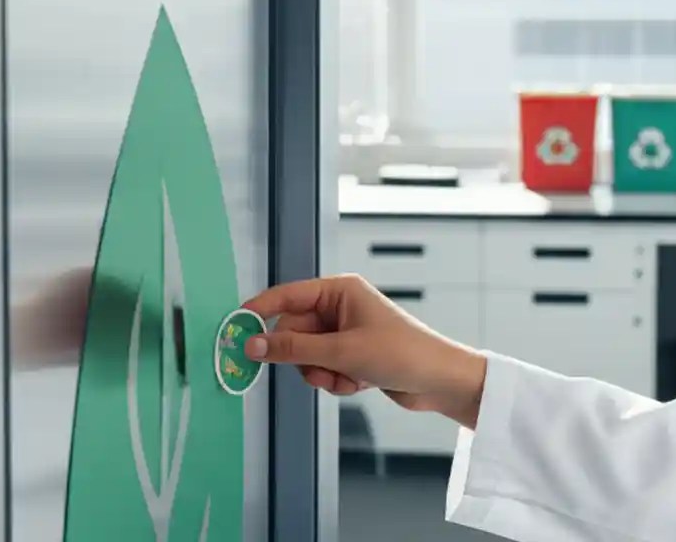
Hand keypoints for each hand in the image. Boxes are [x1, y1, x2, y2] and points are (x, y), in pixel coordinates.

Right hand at [242, 274, 487, 428]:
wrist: (439, 381)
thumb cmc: (400, 353)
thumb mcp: (341, 352)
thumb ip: (293, 349)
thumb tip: (252, 345)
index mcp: (339, 290)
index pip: (287, 296)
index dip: (260, 311)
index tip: (236, 326)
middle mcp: (340, 307)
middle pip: (294, 332)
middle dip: (303, 357)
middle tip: (316, 370)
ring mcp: (346, 333)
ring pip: (307, 356)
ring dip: (320, 373)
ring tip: (344, 379)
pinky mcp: (352, 356)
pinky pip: (323, 369)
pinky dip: (335, 381)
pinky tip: (358, 384)